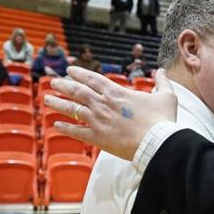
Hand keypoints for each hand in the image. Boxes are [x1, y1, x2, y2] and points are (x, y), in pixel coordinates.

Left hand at [46, 66, 177, 160]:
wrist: (156, 143)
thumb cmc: (161, 120)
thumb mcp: (166, 97)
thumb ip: (162, 82)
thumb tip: (161, 70)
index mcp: (117, 92)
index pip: (92, 78)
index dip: (79, 73)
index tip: (69, 70)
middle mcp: (103, 104)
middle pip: (77, 91)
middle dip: (63, 86)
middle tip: (53, 83)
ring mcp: (98, 121)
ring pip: (72, 109)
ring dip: (58, 103)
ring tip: (47, 99)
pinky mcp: (97, 138)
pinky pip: (76, 132)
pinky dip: (65, 128)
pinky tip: (56, 125)